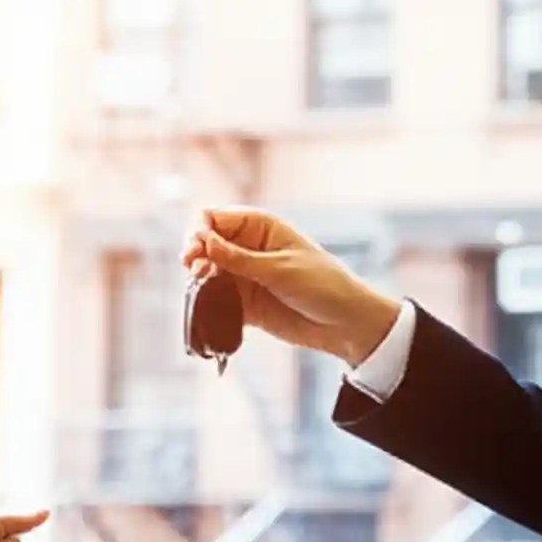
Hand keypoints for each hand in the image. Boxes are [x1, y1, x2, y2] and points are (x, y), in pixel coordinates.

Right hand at [181, 207, 401, 365]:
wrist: (346, 324)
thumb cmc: (323, 285)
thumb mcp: (279, 269)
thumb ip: (238, 258)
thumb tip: (202, 240)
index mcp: (259, 226)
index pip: (212, 217)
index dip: (198, 230)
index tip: (196, 250)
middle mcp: (247, 248)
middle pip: (203, 245)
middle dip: (194, 256)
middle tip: (196, 272)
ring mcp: (244, 277)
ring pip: (206, 274)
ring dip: (198, 282)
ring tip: (202, 290)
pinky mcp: (244, 304)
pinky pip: (216, 302)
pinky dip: (207, 306)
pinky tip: (208, 311)